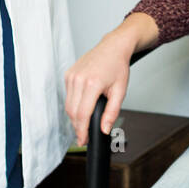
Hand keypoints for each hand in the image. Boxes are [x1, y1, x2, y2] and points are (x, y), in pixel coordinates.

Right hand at [63, 30, 134, 145]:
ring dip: (75, 117)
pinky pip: (68, 96)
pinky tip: (83, 104)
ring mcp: (71, 76)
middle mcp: (78, 79)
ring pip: (68, 105)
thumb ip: (112, 112)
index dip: (81, 131)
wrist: (113, 47)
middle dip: (78, 126)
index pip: (82, 114)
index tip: (83, 140)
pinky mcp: (68, 74)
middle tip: (84, 135)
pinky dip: (74, 104)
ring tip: (85, 121)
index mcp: (92, 83)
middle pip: (72, 112)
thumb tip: (104, 129)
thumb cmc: (118, 66)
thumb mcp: (120, 91)